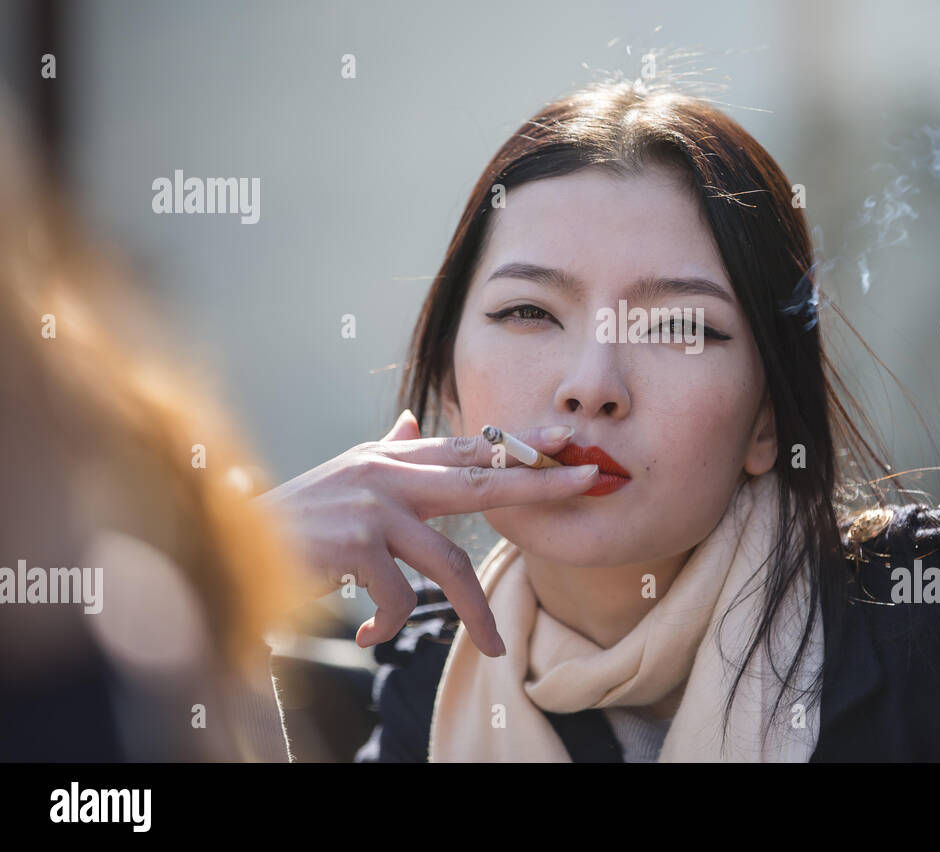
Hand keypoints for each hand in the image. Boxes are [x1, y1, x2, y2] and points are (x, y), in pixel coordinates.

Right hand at [256, 411, 594, 655]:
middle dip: (540, 482)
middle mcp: (387, 472)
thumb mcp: (345, 477)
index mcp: (389, 457)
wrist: (224, 548)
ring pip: (450, 560)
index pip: (467, 447)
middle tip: (589, 481)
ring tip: (496, 644)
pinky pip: (401, 597)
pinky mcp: (355, 544)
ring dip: (476, 611)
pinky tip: (367, 636)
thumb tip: (412, 419)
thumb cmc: (294, 521)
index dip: (518, 444)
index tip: (566, 440)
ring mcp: (373, 506)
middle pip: (481, 479)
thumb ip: (385, 451)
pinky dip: (391, 626)